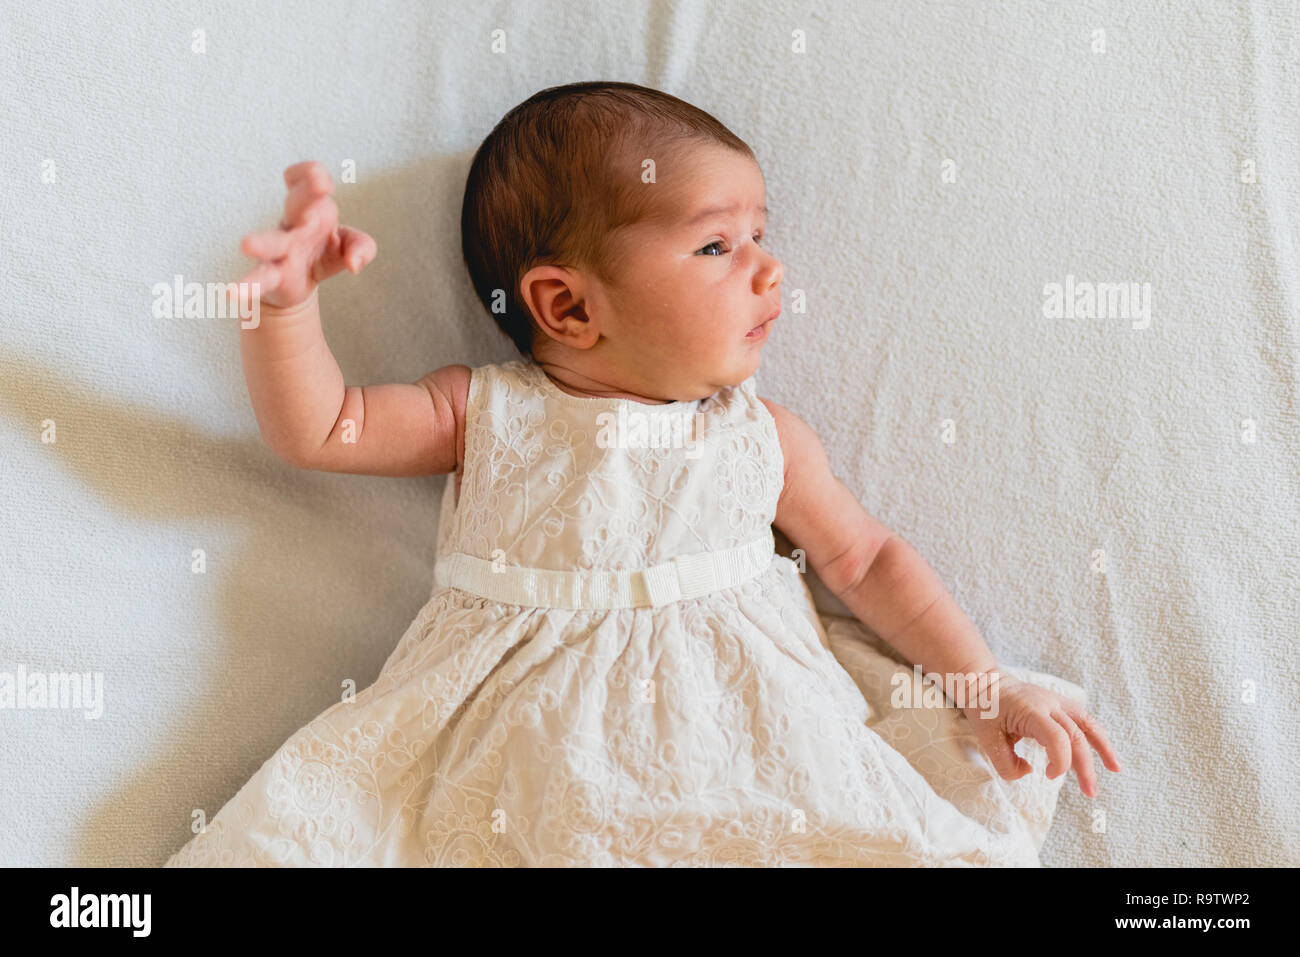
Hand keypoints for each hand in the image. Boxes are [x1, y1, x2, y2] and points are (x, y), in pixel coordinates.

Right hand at [230, 161, 376, 311]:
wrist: (301, 283)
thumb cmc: (324, 251)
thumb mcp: (349, 245)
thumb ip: (362, 247)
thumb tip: (354, 264)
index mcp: (315, 207)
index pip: (311, 177)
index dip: (314, 175)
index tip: (321, 184)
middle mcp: (295, 223)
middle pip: (298, 203)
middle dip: (307, 194)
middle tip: (320, 186)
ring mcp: (282, 248)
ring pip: (271, 243)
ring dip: (262, 243)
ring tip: (246, 245)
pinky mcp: (274, 275)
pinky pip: (260, 278)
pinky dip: (247, 287)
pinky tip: (231, 294)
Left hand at [959, 673, 1120, 797]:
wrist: (984, 682)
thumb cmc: (984, 709)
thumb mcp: (987, 739)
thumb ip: (1006, 764)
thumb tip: (1030, 772)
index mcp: (1031, 711)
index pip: (1058, 737)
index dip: (1060, 761)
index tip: (1048, 775)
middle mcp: (1049, 704)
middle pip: (1076, 736)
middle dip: (1085, 766)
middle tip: (1090, 793)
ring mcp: (1056, 702)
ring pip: (1087, 724)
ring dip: (1103, 748)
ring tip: (1116, 769)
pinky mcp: (1059, 704)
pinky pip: (1083, 719)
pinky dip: (1097, 736)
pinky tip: (1105, 752)